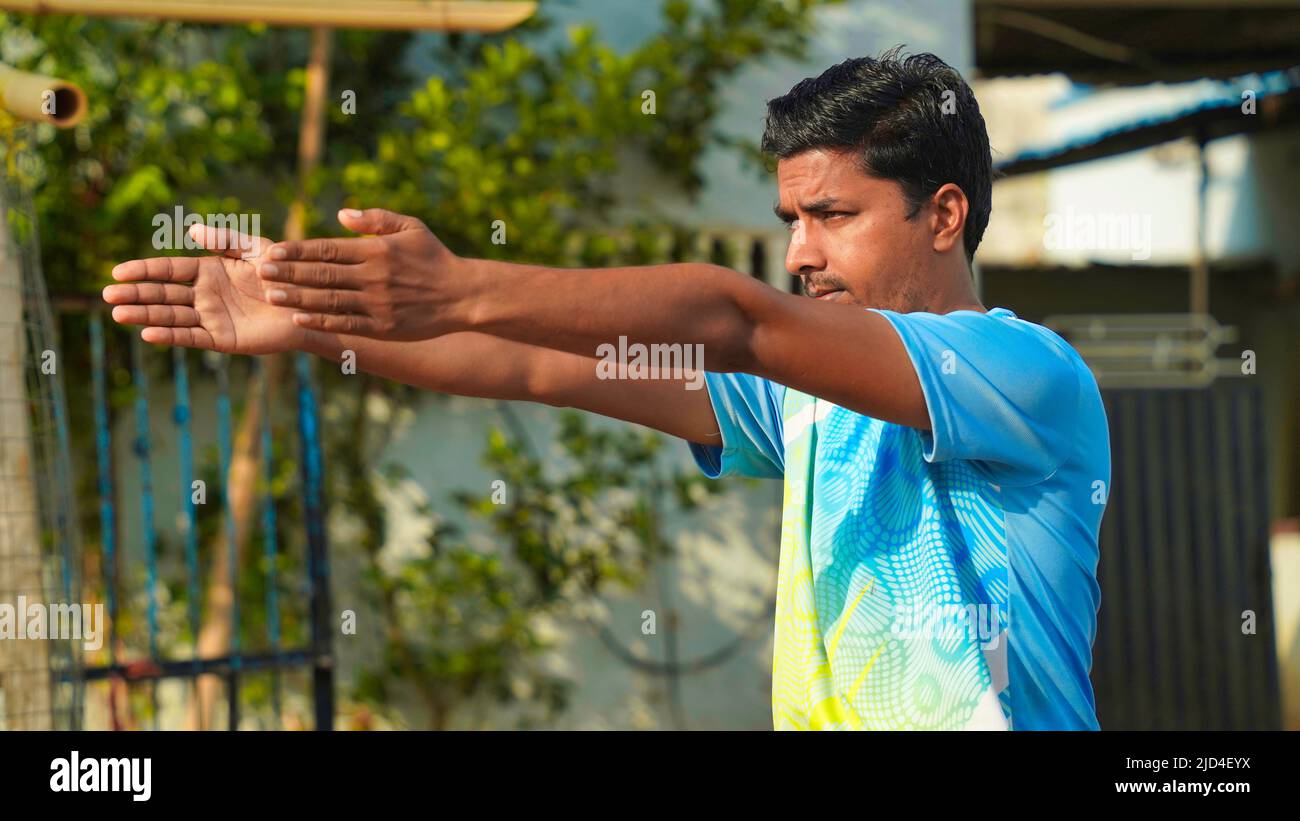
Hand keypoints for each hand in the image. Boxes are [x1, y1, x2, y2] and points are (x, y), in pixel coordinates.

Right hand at [103, 224, 304, 354]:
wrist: (309, 306)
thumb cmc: (286, 275)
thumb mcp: (257, 250)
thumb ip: (227, 240)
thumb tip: (193, 229)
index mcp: (209, 270)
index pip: (169, 270)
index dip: (144, 271)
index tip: (118, 272)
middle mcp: (205, 294)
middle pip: (164, 294)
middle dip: (136, 294)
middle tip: (107, 295)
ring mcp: (212, 317)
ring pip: (172, 316)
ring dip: (145, 315)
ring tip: (118, 314)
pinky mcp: (223, 339)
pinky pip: (193, 337)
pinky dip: (172, 336)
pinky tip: (149, 333)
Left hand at [256, 208, 466, 340]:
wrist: (463, 295)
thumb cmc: (435, 258)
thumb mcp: (412, 227)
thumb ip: (376, 218)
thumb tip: (341, 214)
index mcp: (376, 250)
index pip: (327, 249)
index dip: (298, 251)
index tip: (272, 252)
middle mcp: (374, 276)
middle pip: (322, 274)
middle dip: (289, 273)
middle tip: (260, 272)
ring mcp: (377, 303)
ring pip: (329, 300)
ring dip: (298, 297)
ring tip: (272, 294)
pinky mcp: (383, 326)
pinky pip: (346, 323)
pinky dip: (321, 321)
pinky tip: (299, 318)